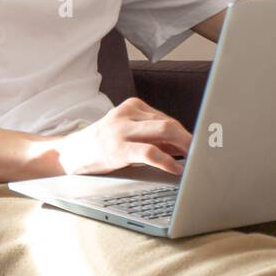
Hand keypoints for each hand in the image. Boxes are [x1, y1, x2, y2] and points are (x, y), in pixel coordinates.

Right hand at [54, 98, 192, 175]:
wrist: (71, 153)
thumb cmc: (105, 145)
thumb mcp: (129, 133)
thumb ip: (154, 136)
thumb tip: (187, 146)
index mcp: (133, 106)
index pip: (168, 119)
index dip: (187, 133)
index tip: (203, 143)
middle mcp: (128, 113)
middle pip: (169, 123)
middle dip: (190, 139)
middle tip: (204, 153)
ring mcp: (122, 129)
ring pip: (164, 133)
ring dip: (184, 148)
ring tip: (194, 160)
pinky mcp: (118, 148)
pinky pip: (149, 152)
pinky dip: (167, 161)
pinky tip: (175, 169)